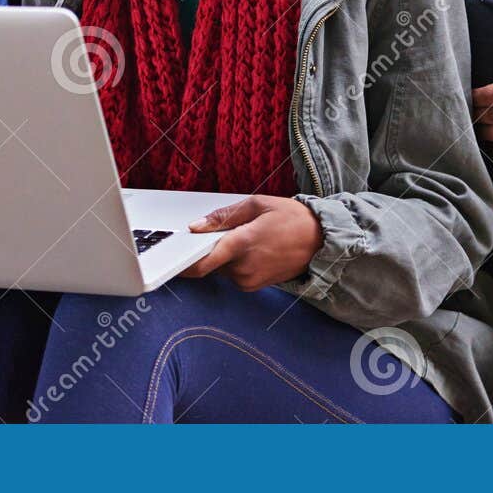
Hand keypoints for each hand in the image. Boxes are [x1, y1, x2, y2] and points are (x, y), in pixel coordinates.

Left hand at [183, 195, 323, 289]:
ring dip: (225, 255)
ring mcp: (249, 280)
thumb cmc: (292, 219)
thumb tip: (196, 226)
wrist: (321, 241)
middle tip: (228, 231)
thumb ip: (223, 216)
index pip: (203, 261)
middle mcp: (243, 267)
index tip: (172, 256)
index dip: (183, 261)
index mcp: (242, 243)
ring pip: (221, 268)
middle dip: (211, 247)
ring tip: (248, 238)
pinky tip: (254, 249)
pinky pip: (233, 274)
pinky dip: (236, 263)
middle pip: (210, 262)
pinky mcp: (254, 286)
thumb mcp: (257, 205)